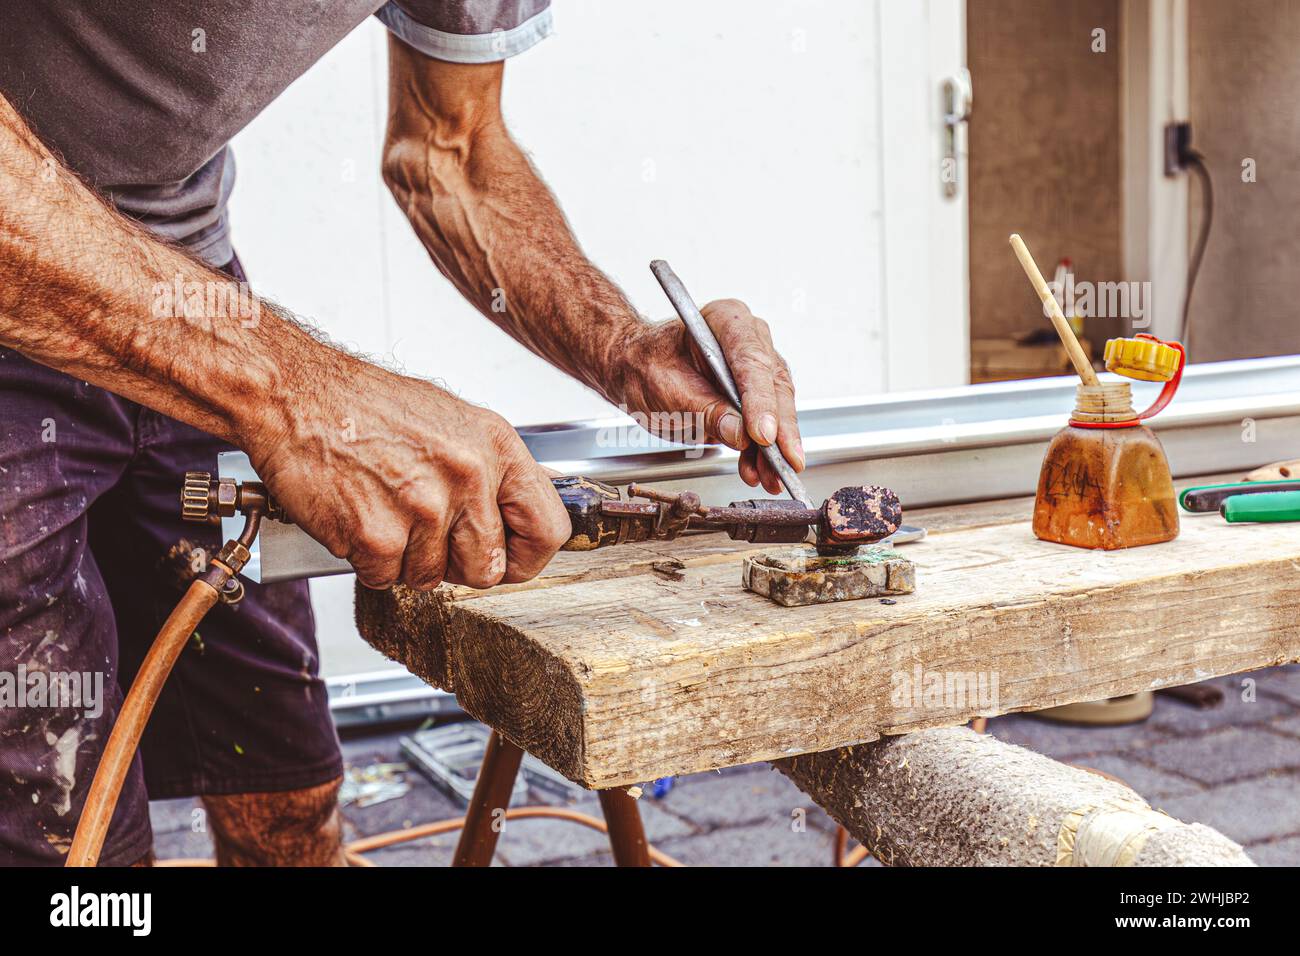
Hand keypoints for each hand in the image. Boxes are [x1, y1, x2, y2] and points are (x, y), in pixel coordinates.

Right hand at [242, 353, 570, 589]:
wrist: (296, 395)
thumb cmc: (368, 407)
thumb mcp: (455, 423)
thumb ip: (492, 471)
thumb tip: (519, 516)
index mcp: (495, 447)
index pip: (546, 528)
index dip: (527, 557)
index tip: (508, 560)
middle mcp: (468, 475)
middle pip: (489, 568)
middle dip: (456, 562)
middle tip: (424, 531)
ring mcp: (424, 506)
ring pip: (433, 578)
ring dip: (405, 558)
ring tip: (384, 509)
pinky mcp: (377, 533)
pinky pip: (386, 577)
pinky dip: (367, 558)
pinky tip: (358, 515)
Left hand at [616, 299, 802, 492]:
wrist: (635, 371)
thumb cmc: (646, 367)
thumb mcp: (667, 391)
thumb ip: (706, 411)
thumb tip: (741, 435)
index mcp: (725, 320)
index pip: (751, 362)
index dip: (761, 401)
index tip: (763, 435)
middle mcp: (749, 337)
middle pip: (775, 385)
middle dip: (779, 430)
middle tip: (783, 463)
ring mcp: (757, 365)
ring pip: (779, 407)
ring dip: (776, 447)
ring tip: (771, 477)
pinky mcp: (757, 393)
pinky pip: (770, 422)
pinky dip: (765, 451)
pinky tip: (760, 470)